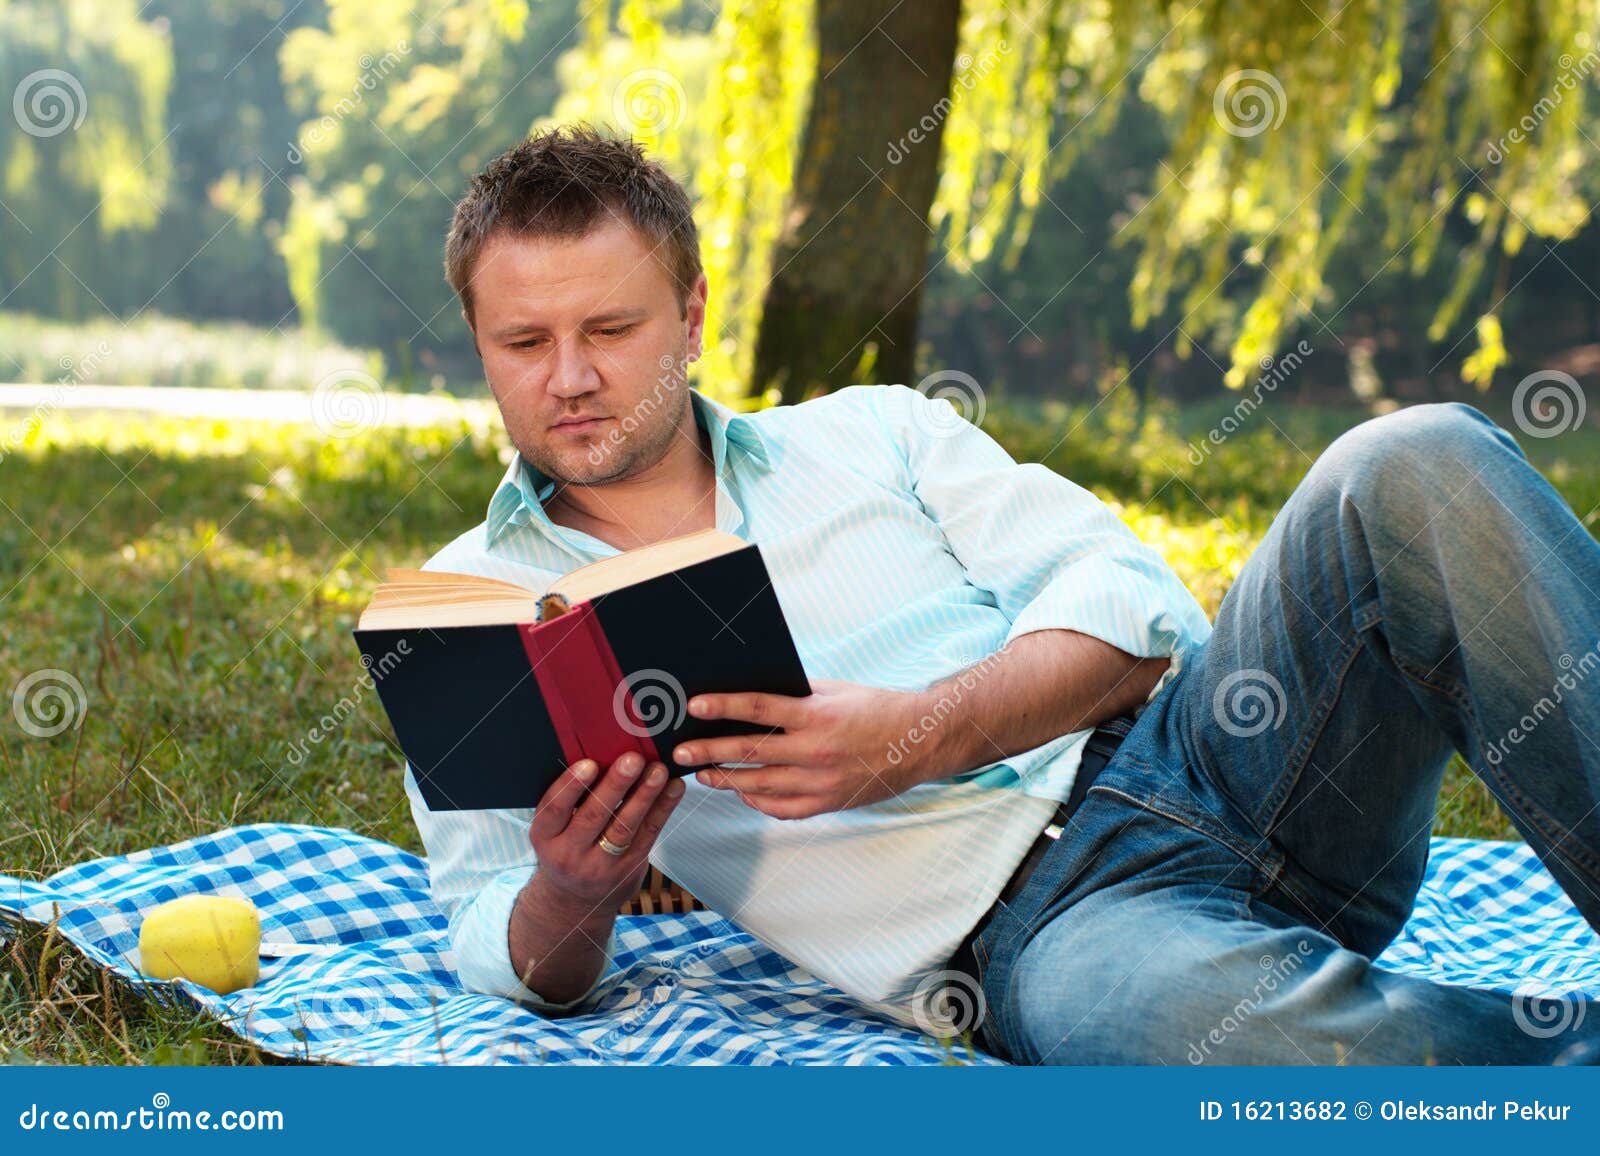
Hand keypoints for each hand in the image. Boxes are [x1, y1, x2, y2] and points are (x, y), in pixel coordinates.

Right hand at [527, 751, 685, 916]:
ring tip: (657, 771)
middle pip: (594, 817)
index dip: (571, 786)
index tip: (589, 764)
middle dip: (615, 785)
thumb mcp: (554, 829)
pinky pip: (648, 835)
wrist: (574, 900)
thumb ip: (571, 800)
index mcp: (544, 835)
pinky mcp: (628, 869)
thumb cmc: (566, 846)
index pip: (554, 809)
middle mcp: (569, 853)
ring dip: (644, 796)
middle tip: (632, 759)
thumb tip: (600, 751)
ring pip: (624, 828)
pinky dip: (663, 809)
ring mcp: (600, 865)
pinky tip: (673, 787)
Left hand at [671, 679, 929, 819]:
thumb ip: (795, 695)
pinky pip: (783, 808)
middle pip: (751, 753)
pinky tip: (742, 792)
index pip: (759, 710)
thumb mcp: (834, 691)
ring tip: (703, 774)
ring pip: (761, 786)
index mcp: (818, 716)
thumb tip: (748, 698)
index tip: (694, 707)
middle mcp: (817, 752)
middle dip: (710, 753)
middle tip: (680, 753)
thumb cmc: (874, 709)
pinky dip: (758, 801)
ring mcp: (822, 783)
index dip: (723, 707)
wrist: (918, 742)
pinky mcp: (828, 803)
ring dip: (727, 780)